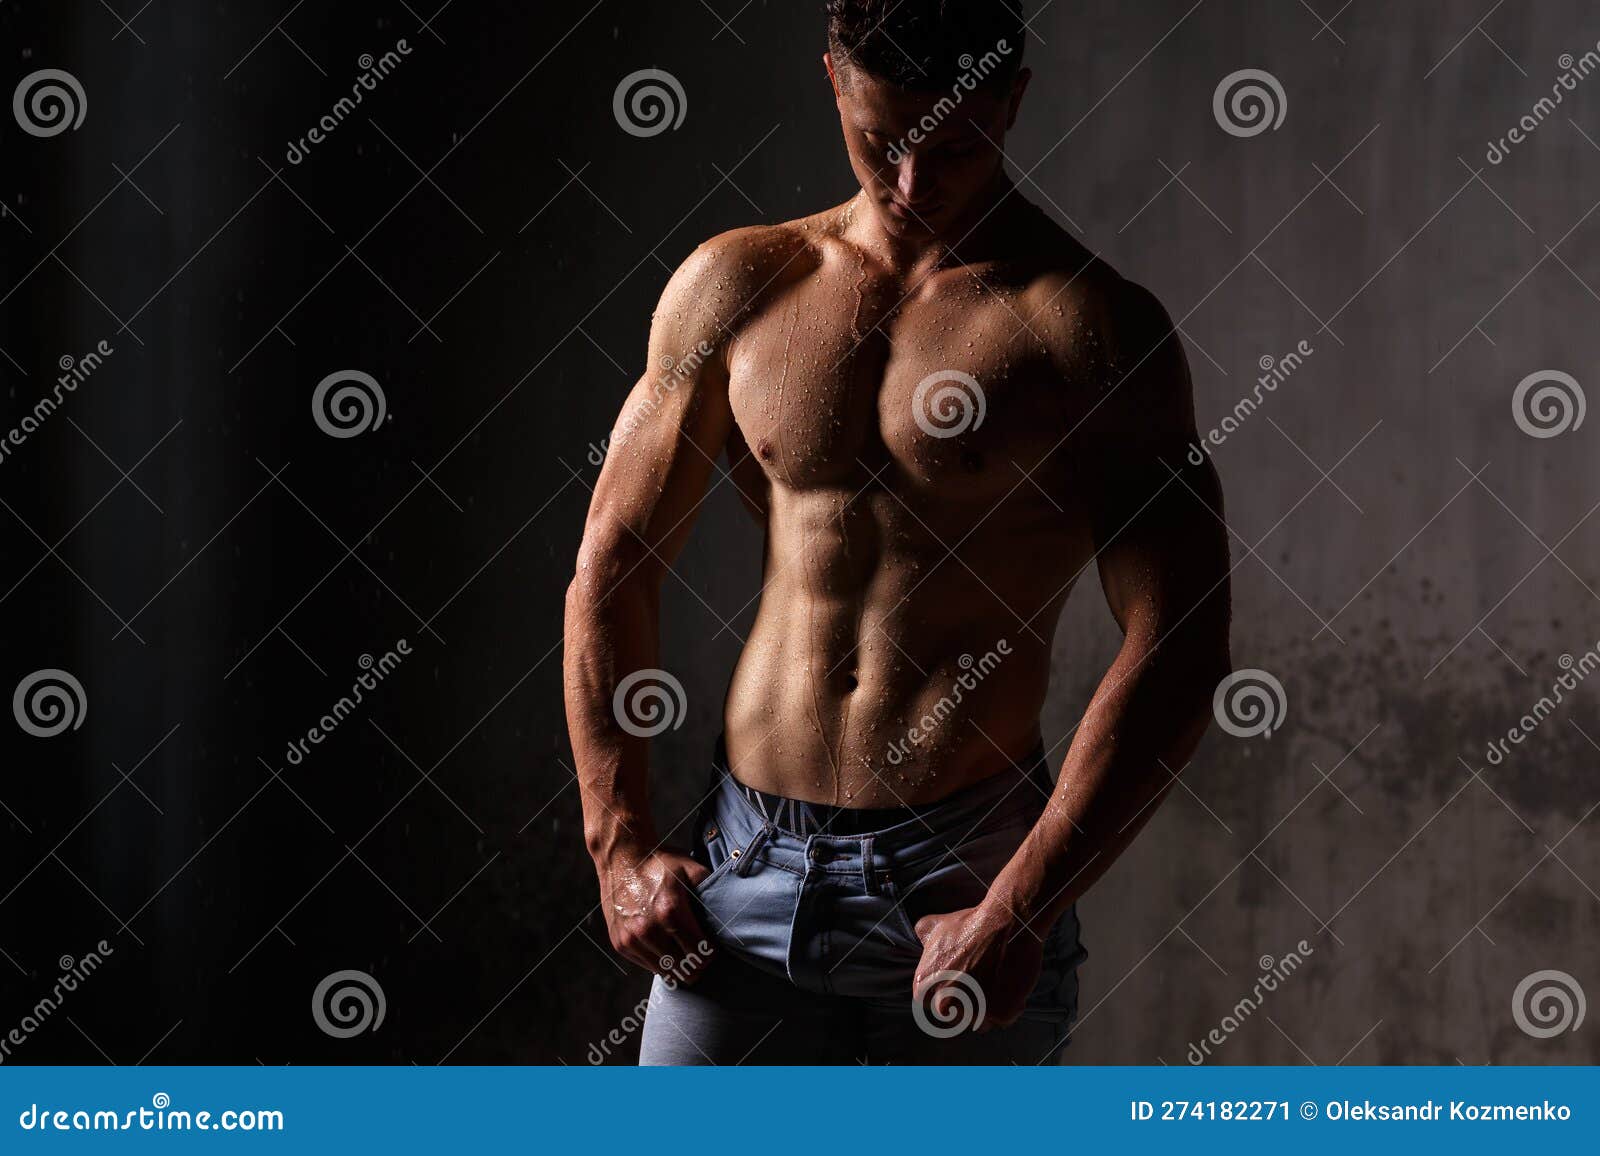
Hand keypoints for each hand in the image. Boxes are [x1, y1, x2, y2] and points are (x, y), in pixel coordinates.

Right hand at [597, 849, 713, 981]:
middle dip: (697, 962)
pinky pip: (648, 966)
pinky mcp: (620, 944)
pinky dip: (659, 960)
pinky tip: (663, 943)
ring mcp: (632, 939)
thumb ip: (710, 891)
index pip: (701, 953)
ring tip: (681, 948)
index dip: (712, 952)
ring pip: (667, 973)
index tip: (711, 944)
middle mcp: (649, 929)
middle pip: (686, 969)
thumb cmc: (659, 864)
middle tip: (699, 949)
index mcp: (671, 911)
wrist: (620, 859)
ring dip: (678, 964)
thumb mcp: (690, 868)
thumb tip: (725, 916)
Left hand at [913, 900, 1043, 1031]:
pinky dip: (1006, 1007)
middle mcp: (945, 1005)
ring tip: (994, 984)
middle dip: (965, 1003)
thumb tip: (920, 939)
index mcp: (925, 989)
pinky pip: (1001, 1020)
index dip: (946, 992)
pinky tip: (1007, 986)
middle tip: (978, 984)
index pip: (931, 1003)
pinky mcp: (999, 1015)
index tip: (958, 983)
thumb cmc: (970, 924)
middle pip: (954, 1015)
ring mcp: (973, 1012)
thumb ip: (923, 937)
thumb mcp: (935, 925)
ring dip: (986, 1009)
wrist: (1005, 923)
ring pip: (979, 1022)